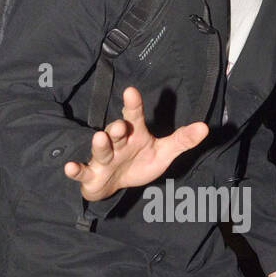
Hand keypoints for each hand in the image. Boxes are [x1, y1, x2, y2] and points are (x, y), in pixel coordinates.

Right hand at [65, 86, 207, 201]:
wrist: (115, 185)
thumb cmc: (139, 163)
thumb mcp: (163, 152)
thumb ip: (182, 140)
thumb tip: (205, 128)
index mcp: (134, 135)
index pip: (134, 117)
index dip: (133, 105)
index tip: (131, 91)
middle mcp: (117, 143)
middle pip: (115, 132)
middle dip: (116, 129)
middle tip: (119, 125)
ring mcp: (102, 159)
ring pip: (100, 150)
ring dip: (99, 145)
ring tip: (99, 138)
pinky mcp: (91, 175)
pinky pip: (82, 172)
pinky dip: (75, 170)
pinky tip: (70, 167)